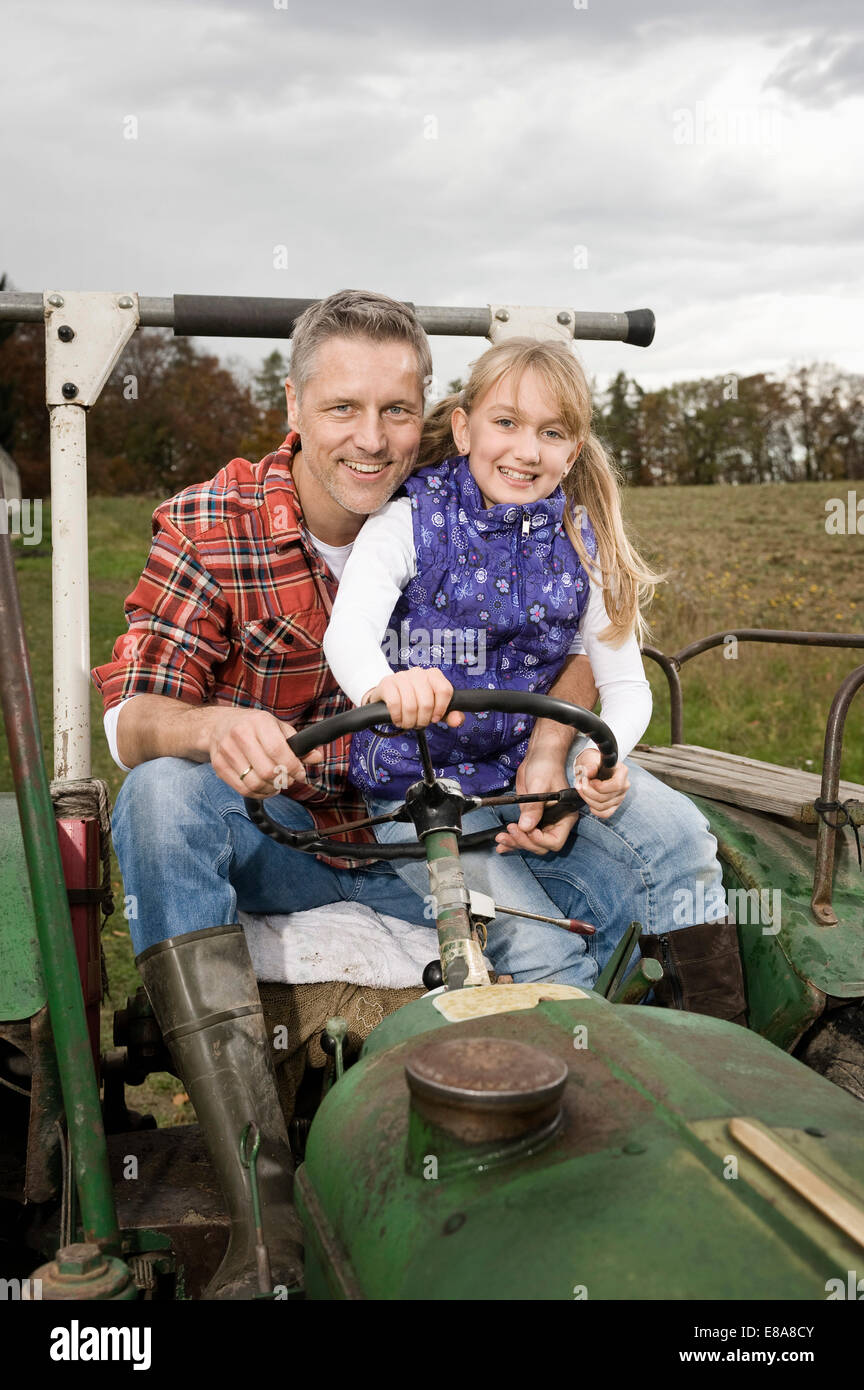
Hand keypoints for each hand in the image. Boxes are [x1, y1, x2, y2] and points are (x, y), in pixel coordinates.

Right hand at [206, 706, 322, 798]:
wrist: (219, 724)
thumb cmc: (254, 726)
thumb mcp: (278, 727)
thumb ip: (298, 743)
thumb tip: (317, 758)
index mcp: (259, 722)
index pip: (278, 750)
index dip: (293, 767)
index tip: (300, 774)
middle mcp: (240, 734)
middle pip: (266, 771)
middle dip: (283, 780)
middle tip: (288, 779)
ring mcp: (226, 751)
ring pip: (254, 784)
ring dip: (271, 789)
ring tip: (276, 784)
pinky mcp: (218, 766)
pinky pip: (242, 790)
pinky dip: (258, 794)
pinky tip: (264, 788)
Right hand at [362, 669, 463, 729]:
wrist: (389, 698)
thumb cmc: (416, 702)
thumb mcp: (435, 709)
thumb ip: (450, 715)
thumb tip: (457, 720)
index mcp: (434, 675)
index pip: (444, 691)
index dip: (440, 709)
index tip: (434, 718)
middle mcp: (418, 672)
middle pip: (427, 702)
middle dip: (423, 720)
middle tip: (419, 724)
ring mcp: (401, 676)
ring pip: (410, 706)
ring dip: (409, 721)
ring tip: (408, 723)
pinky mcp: (387, 683)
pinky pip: (395, 704)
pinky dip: (397, 717)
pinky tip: (398, 719)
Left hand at [494, 749, 577, 856]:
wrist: (539, 757)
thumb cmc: (546, 767)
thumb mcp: (539, 785)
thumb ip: (534, 807)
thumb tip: (525, 827)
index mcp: (565, 817)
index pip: (555, 841)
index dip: (540, 840)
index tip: (527, 830)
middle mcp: (555, 823)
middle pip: (541, 846)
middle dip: (524, 842)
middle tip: (510, 831)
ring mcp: (542, 822)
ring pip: (530, 843)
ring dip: (515, 843)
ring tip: (501, 838)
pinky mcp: (530, 819)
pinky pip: (523, 834)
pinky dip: (512, 840)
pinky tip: (501, 845)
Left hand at [571, 748, 629, 818]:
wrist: (594, 767)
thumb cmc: (594, 763)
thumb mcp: (591, 759)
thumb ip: (590, 765)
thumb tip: (589, 772)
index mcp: (622, 772)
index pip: (616, 785)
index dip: (600, 787)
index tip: (589, 781)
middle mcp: (624, 786)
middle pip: (605, 797)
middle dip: (588, 792)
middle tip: (580, 782)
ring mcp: (620, 797)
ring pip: (602, 806)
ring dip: (587, 799)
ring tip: (581, 788)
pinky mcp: (614, 805)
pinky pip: (605, 814)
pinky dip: (593, 809)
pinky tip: (588, 799)